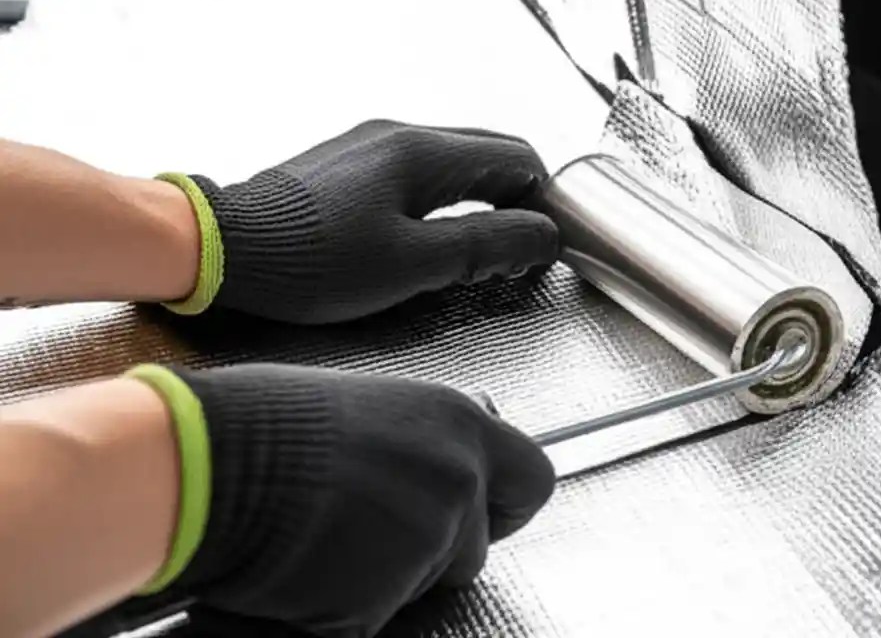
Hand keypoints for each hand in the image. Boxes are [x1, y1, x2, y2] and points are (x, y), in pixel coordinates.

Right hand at [134, 364, 553, 637]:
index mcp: (456, 423)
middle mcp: (456, 480)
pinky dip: (339, 611)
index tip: (484, 514)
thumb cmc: (259, 424)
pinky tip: (303, 571)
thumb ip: (417, 444)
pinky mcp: (382, 598)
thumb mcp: (365, 410)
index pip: (532, 478)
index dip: (504, 506)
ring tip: (322, 541)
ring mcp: (426, 541)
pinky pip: (372, 619)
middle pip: (474, 550)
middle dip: (434, 556)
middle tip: (372, 537)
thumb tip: (428, 465)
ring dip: (382, 580)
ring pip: (423, 587)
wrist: (201, 464)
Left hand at [168, 121, 558, 323]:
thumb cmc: (312, 262)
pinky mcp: (344, 168)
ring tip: (479, 255)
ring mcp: (369, 147)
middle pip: (488, 155)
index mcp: (422, 151)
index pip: (517, 158)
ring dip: (479, 204)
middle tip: (521, 253)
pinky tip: (430, 242)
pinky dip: (442, 204)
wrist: (219, 251)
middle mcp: (399, 135)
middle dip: (517, 201)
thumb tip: (544, 236)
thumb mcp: (412, 264)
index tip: (546, 245)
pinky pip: (416, 175)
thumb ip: (486, 248)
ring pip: (452, 165)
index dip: (545, 202)